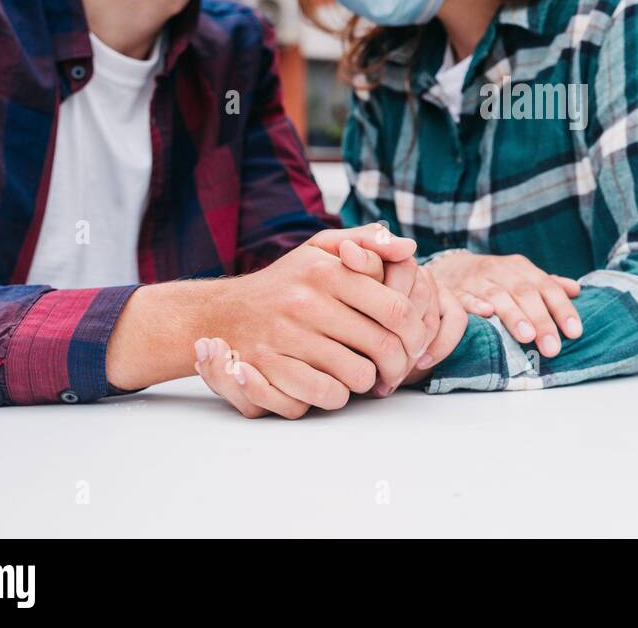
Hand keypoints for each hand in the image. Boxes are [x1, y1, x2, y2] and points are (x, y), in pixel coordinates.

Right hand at [113, 224, 433, 418]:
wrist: (221, 313)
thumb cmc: (286, 282)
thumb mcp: (322, 249)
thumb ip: (368, 243)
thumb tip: (409, 247)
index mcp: (327, 270)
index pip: (396, 309)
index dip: (416, 333)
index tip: (416, 343)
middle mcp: (307, 301)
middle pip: (383, 346)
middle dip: (400, 364)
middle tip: (399, 369)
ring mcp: (286, 335)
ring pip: (358, 375)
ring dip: (369, 381)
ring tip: (366, 375)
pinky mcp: (268, 366)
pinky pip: (324, 393)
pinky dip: (337, 395)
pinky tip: (336, 386)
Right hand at [427, 251, 581, 357]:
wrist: (450, 267)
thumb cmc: (493, 278)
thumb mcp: (520, 275)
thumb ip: (547, 285)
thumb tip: (576, 290)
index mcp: (521, 268)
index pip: (547, 287)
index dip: (562, 308)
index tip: (574, 332)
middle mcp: (500, 270)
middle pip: (524, 293)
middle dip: (541, 320)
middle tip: (552, 346)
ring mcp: (476, 280)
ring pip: (497, 295)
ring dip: (513, 315)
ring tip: (527, 336)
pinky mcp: (455, 291)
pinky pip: (464, 297)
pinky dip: (475, 304)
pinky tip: (486, 313)